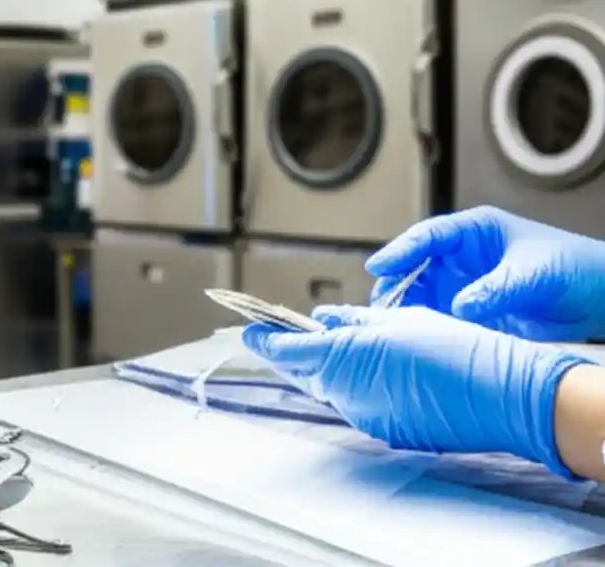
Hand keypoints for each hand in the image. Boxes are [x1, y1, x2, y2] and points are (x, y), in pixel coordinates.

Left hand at [241, 306, 590, 475]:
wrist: (502, 394)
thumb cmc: (454, 348)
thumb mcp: (399, 321)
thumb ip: (354, 321)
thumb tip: (324, 320)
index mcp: (342, 362)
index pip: (287, 351)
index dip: (264, 339)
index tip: (248, 328)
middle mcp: (347, 396)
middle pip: (307, 372)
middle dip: (295, 353)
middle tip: (284, 332)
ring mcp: (367, 418)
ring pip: (334, 389)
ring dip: (329, 369)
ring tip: (335, 344)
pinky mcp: (389, 431)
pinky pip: (361, 404)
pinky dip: (358, 385)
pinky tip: (371, 369)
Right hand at [367, 206, 604, 341]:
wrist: (603, 300)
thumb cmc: (577, 268)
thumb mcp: (535, 272)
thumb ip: (496, 288)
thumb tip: (460, 307)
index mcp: (475, 233)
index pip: (428, 237)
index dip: (400, 251)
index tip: (379, 266)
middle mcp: (464, 259)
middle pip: (416, 270)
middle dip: (396, 288)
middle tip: (381, 308)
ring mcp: (466, 288)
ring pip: (422, 298)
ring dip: (407, 313)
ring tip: (393, 329)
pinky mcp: (473, 316)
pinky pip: (440, 322)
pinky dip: (426, 331)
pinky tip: (418, 343)